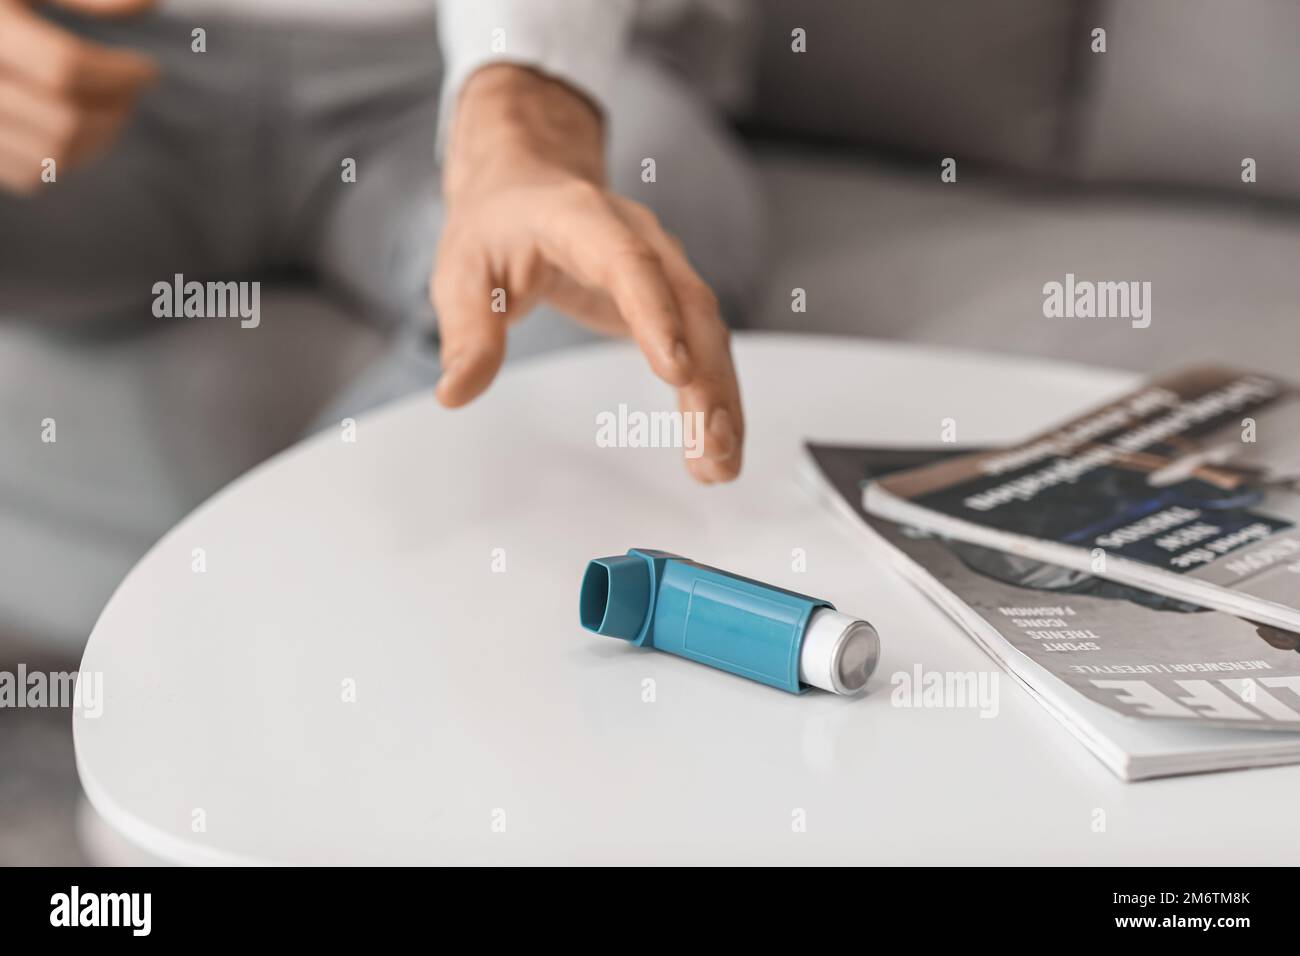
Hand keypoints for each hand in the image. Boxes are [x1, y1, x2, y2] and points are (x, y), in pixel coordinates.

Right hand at [0, 0, 156, 193]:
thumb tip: (148, 4)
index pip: (64, 67)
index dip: (119, 73)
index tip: (146, 68)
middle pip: (63, 121)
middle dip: (115, 110)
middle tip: (130, 90)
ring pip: (50, 156)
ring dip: (98, 139)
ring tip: (112, 109)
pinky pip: (27, 175)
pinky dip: (64, 159)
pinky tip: (78, 131)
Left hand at [432, 64, 743, 483]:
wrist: (527, 186)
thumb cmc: (497, 227)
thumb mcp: (460, 272)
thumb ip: (466, 333)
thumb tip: (455, 392)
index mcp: (582, 219)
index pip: (629, 264)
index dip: (656, 315)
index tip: (675, 372)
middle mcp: (641, 240)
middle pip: (689, 308)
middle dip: (707, 379)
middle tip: (711, 444)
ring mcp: (666, 270)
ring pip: (710, 334)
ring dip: (721, 401)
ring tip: (720, 465)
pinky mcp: (674, 302)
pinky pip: (705, 350)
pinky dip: (714, 399)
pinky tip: (715, 449)